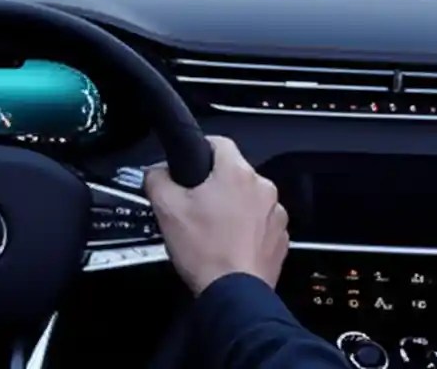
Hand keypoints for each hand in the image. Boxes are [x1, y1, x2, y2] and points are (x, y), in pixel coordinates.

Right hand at [144, 135, 287, 294]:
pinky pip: (260, 224)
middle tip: (193, 205)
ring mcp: (275, 214)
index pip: (218, 142)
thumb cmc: (205, 251)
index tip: (189, 165)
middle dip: (214, 185)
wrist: (233, 294)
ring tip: (211, 230)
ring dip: (232, 208)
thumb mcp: (166, 208)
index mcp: (236, 173)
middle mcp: (263, 188)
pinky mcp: (280, 238)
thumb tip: (156, 171)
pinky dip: (245, 230)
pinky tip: (227, 245)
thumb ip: (156, 178)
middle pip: (233, 174)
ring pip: (247, 199)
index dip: (199, 150)